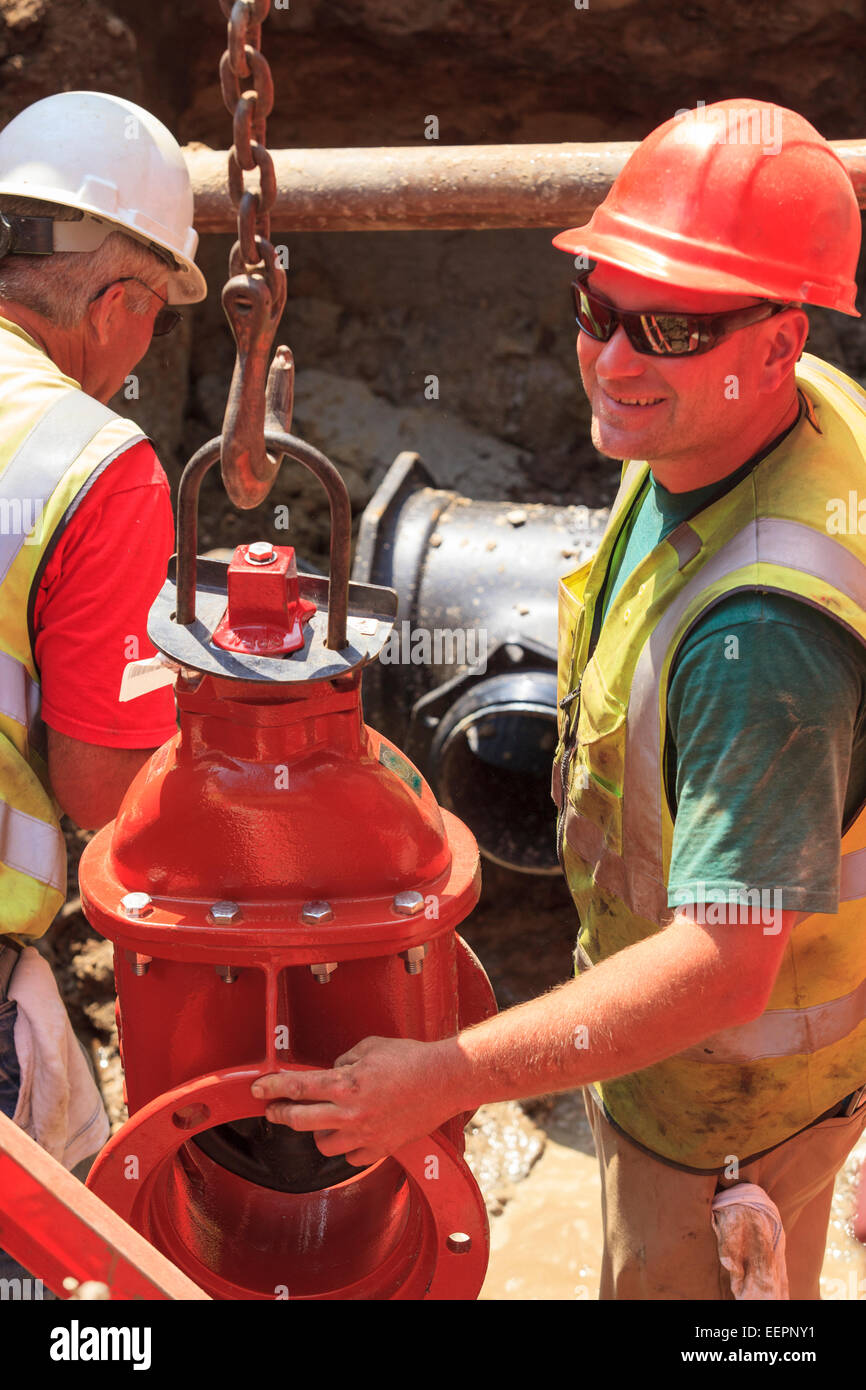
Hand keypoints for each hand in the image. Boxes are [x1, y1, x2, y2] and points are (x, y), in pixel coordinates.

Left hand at [250, 1035, 457, 1166]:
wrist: (445, 1080)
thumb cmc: (411, 1059)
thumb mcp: (370, 1046)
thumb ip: (345, 1060)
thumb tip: (332, 1071)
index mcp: (347, 1084)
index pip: (298, 1087)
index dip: (272, 1088)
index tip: (257, 1090)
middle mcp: (352, 1113)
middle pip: (300, 1121)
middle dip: (280, 1115)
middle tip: (274, 1111)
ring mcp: (366, 1135)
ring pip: (323, 1144)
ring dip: (317, 1132)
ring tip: (323, 1121)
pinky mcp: (382, 1149)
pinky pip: (351, 1158)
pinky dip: (347, 1148)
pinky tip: (350, 1135)